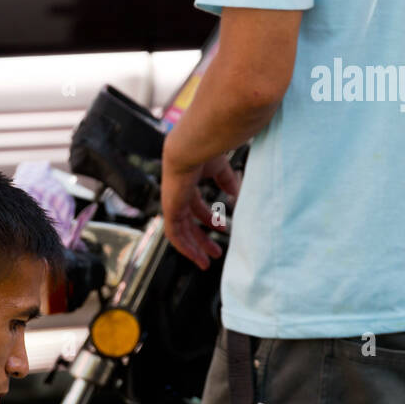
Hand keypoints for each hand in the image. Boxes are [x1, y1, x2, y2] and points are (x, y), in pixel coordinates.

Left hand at [161, 147, 240, 269]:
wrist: (193, 142)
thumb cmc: (208, 145)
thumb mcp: (221, 168)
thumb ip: (227, 181)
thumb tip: (235, 196)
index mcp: (188, 181)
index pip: (196, 206)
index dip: (209, 220)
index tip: (223, 230)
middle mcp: (178, 192)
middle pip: (189, 221)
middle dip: (202, 238)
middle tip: (215, 253)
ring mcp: (172, 201)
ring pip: (181, 231)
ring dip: (195, 247)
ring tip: (207, 262)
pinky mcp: (169, 208)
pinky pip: (174, 234)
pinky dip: (184, 246)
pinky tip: (195, 256)